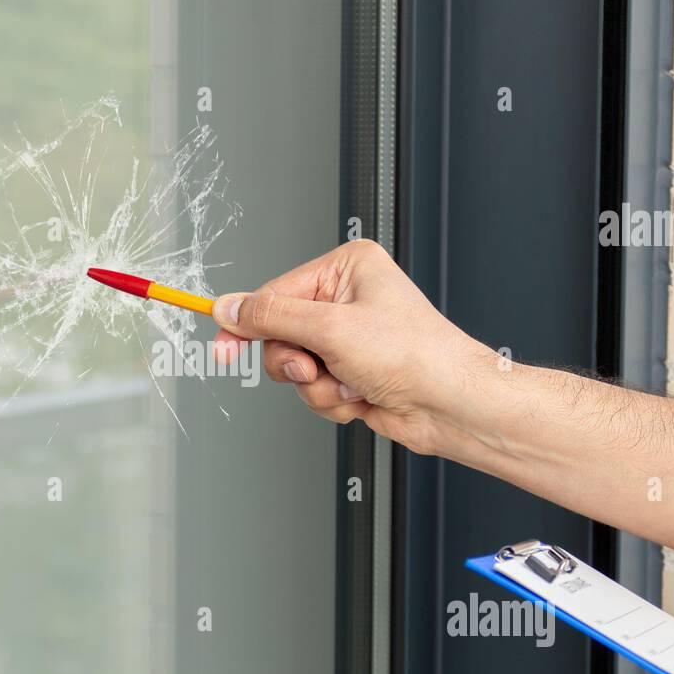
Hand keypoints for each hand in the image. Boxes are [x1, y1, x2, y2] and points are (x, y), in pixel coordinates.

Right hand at [210, 238, 489, 454]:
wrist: (451, 405)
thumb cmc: (415, 356)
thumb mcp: (330, 330)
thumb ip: (271, 318)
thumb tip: (229, 308)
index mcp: (347, 268)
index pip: (275, 293)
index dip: (248, 324)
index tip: (223, 348)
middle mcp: (348, 299)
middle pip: (280, 334)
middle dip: (296, 362)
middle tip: (315, 369)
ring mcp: (350, 339)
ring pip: (296, 368)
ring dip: (318, 386)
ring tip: (351, 384)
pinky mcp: (354, 373)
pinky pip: (315, 390)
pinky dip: (333, 401)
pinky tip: (362, 398)